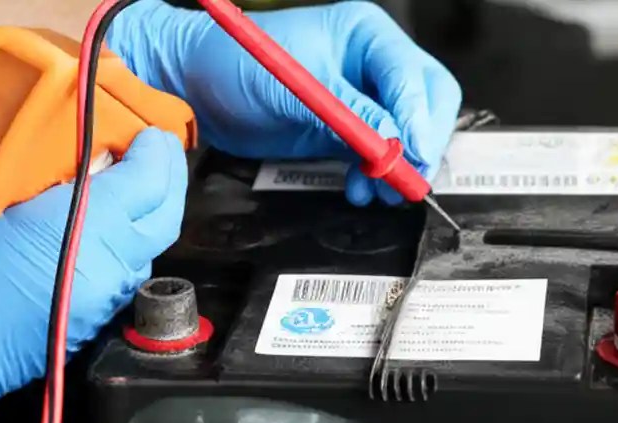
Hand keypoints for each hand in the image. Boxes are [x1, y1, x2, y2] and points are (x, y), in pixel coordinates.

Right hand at [0, 128, 187, 422]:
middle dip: (164, 183)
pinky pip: (114, 284)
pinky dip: (113, 255)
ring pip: (142, 256)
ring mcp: (97, 306)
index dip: (155, 150)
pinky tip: (82, 240)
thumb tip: (63, 152)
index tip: (147, 134)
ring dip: (138, 222)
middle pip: (164, 220)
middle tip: (146, 158)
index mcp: (88, 225)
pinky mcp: (80, 332)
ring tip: (113, 195)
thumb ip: (34, 166)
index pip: (152, 178)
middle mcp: (106, 268)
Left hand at [108, 0, 460, 206]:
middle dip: (421, 144)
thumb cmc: (233, 64)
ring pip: (405, 133)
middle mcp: (370, 63)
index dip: (418, 120)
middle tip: (406, 180)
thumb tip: (394, 143)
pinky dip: (374, 174)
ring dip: (398, 166)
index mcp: (366, 35)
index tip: (412, 156)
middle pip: (425, 103)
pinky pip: (375, 153)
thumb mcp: (296, 88)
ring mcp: (358, 96)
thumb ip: (350, 115)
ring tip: (379, 192)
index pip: (415, 78)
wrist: (193, 85)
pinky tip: (360, 188)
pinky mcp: (341, 128)